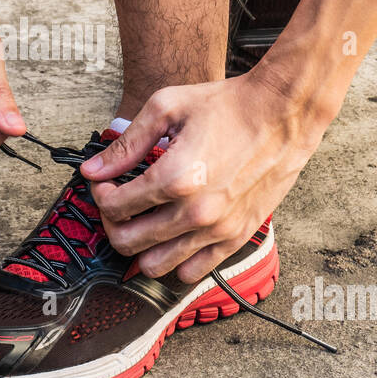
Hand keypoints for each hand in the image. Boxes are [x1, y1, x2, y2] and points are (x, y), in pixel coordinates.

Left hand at [80, 74, 330, 283]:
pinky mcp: (236, 237)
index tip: (106, 181)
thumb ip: (127, 144)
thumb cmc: (228, 106)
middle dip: (112, 222)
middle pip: (126, 241)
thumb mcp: (168, 108)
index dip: (100, 193)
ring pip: (154, 265)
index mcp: (175, 177)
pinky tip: (172, 233)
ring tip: (143, 220)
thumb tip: (93, 170)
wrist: (283, 114)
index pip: (113, 206)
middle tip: (118, 202)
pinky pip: (192, 272)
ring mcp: (217, 229)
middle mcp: (195, 211)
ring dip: (139, 246)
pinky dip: (173, 260)